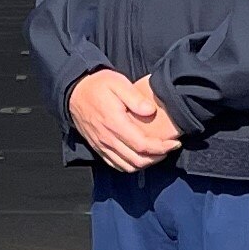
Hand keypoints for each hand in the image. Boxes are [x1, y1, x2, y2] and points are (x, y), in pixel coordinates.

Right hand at [67, 68, 182, 170]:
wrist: (74, 92)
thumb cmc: (98, 86)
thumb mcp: (118, 83)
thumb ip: (136, 98)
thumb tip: (150, 111)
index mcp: (115, 124)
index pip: (143, 145)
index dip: (161, 148)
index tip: (174, 143)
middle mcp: (108, 139)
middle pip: (137, 160)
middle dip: (157, 157)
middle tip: (169, 148)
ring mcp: (102, 146)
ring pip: (127, 166)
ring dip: (145, 164)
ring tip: (157, 154)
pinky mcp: (98, 148)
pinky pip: (116, 165)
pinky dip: (131, 166)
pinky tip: (140, 157)